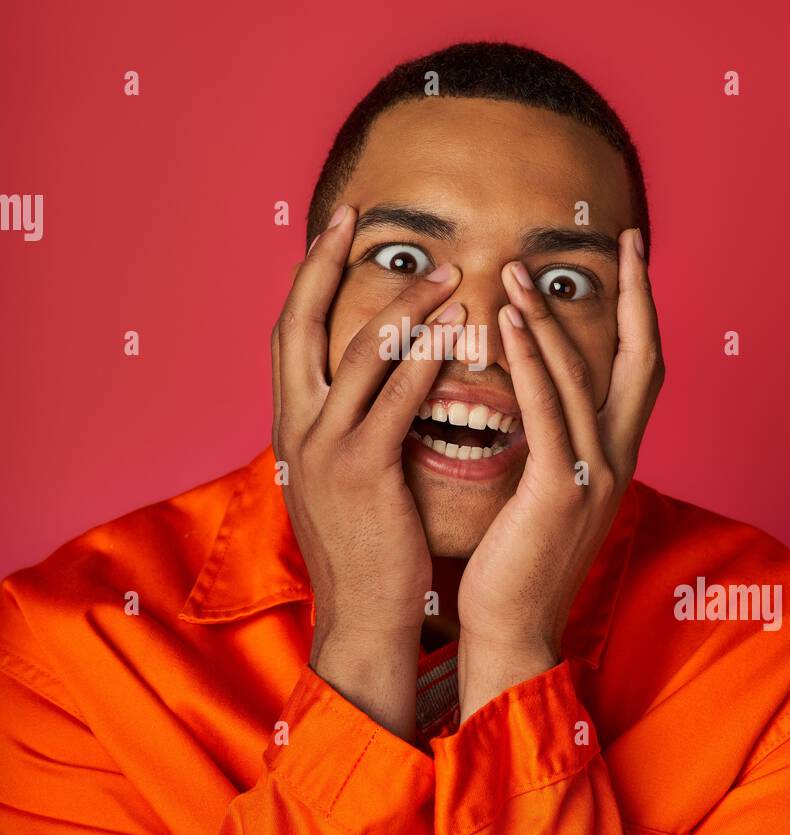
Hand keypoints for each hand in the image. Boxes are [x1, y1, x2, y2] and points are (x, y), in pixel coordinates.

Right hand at [271, 203, 464, 737]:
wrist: (362, 618)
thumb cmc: (365, 547)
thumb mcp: (337, 478)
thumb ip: (345, 424)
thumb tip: (369, 381)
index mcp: (290, 426)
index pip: (289, 333)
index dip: (305, 278)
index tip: (329, 233)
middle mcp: (296, 428)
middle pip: (300, 323)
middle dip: (323, 264)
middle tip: (352, 216)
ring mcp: (324, 448)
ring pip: (359, 352)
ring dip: (404, 305)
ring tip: (447, 272)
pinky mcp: (362, 471)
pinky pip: (395, 399)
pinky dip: (425, 359)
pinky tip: (456, 333)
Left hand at [456, 228, 663, 718]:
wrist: (510, 632)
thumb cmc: (514, 562)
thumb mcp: (543, 493)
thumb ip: (550, 444)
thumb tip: (533, 397)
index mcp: (615, 458)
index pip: (641, 369)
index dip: (643, 312)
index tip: (633, 259)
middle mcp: (617, 461)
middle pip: (642, 360)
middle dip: (635, 295)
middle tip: (619, 239)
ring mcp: (595, 477)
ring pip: (582, 378)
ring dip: (552, 318)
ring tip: (521, 270)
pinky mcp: (560, 492)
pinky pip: (548, 413)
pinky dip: (531, 362)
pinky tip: (510, 324)